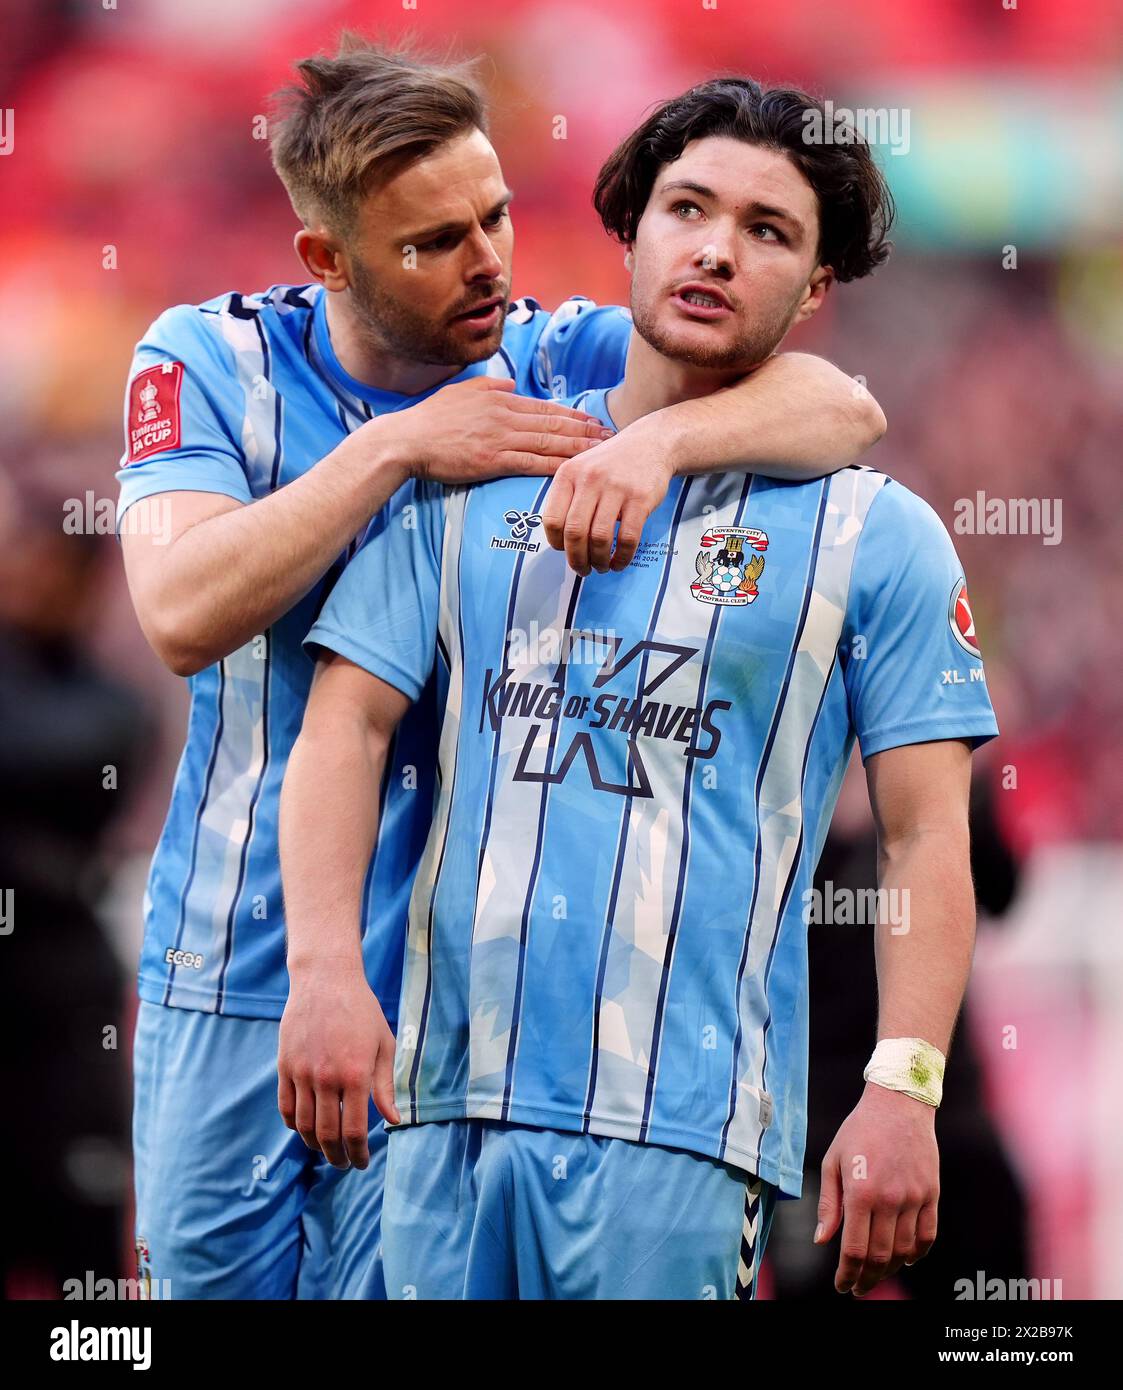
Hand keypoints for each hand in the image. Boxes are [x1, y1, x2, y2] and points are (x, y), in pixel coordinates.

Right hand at [277, 966, 398, 1170]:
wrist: (326, 980)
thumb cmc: (362, 1011)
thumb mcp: (384, 1045)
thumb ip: (385, 1086)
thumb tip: (393, 1121)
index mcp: (356, 1074)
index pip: (353, 1131)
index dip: (358, 1154)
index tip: (361, 1162)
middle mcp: (326, 1078)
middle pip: (326, 1135)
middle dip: (337, 1157)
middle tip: (345, 1164)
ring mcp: (302, 1073)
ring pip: (303, 1126)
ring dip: (315, 1145)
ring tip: (327, 1150)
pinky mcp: (284, 1066)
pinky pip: (286, 1107)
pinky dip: (294, 1125)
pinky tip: (306, 1130)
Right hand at [375, 376, 611, 485]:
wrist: (406, 440)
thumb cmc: (430, 419)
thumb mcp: (463, 391)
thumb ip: (491, 388)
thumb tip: (513, 386)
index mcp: (500, 400)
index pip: (545, 408)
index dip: (574, 415)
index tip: (595, 420)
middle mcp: (505, 416)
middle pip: (555, 423)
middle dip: (586, 430)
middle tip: (613, 436)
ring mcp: (501, 438)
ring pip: (549, 442)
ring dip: (579, 448)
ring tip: (602, 453)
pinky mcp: (493, 460)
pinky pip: (532, 463)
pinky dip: (556, 465)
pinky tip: (574, 469)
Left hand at [541, 419, 673, 574]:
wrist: (651, 443)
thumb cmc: (612, 463)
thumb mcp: (581, 469)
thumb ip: (568, 498)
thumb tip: (560, 541)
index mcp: (568, 474)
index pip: (552, 519)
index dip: (556, 543)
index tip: (564, 551)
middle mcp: (589, 479)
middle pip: (574, 532)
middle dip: (577, 559)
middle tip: (582, 569)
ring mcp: (616, 488)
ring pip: (599, 538)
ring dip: (599, 560)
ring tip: (602, 566)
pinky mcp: (640, 499)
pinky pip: (627, 538)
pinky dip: (622, 556)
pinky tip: (620, 561)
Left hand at [815, 1081, 939, 1295]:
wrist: (898, 1104)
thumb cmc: (859, 1130)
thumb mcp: (833, 1160)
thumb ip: (829, 1204)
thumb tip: (822, 1241)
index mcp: (861, 1192)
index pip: (854, 1249)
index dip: (847, 1274)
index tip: (842, 1286)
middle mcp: (890, 1199)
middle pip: (880, 1257)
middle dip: (867, 1279)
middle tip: (857, 1288)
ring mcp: (914, 1198)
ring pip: (904, 1251)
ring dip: (890, 1270)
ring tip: (877, 1275)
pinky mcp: (932, 1194)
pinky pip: (928, 1236)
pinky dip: (917, 1254)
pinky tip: (905, 1259)